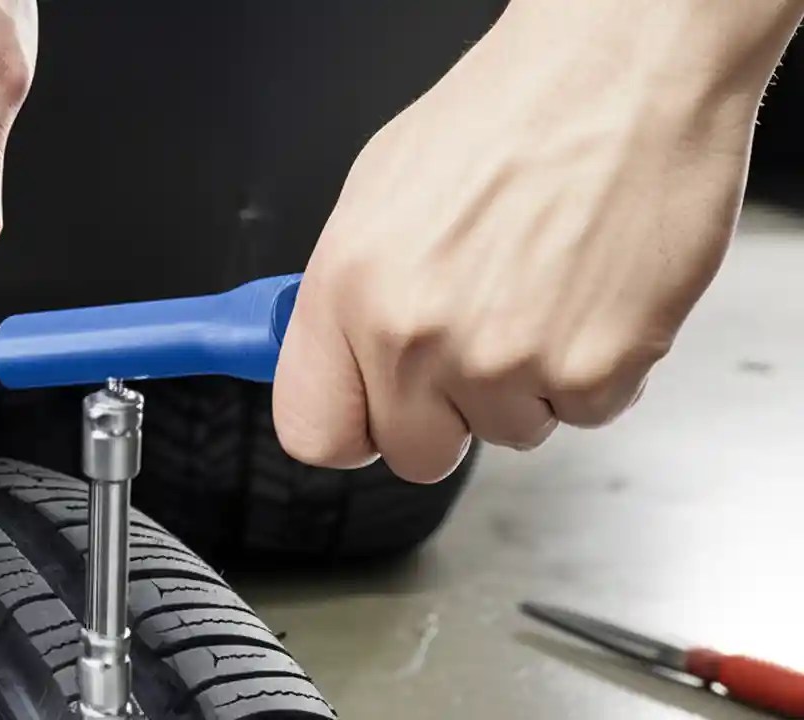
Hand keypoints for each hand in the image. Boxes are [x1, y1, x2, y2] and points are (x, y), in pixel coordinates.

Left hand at [272, 0, 802, 481]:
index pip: (315, 430)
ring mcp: (505, 361)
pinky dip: (594, 369)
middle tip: (476, 338)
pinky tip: (590, 293)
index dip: (351, 428)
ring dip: (525, 383)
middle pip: (417, 453)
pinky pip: (585, 413)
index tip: (370, 415)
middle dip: (446, 411)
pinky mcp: (594, 371)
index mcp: (350, 289)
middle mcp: (416, 334)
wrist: (627, 68)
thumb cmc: (513, 110)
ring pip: (508, 433)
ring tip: (542, 288)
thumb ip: (349, 296)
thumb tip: (335, 356)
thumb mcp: (380, 192)